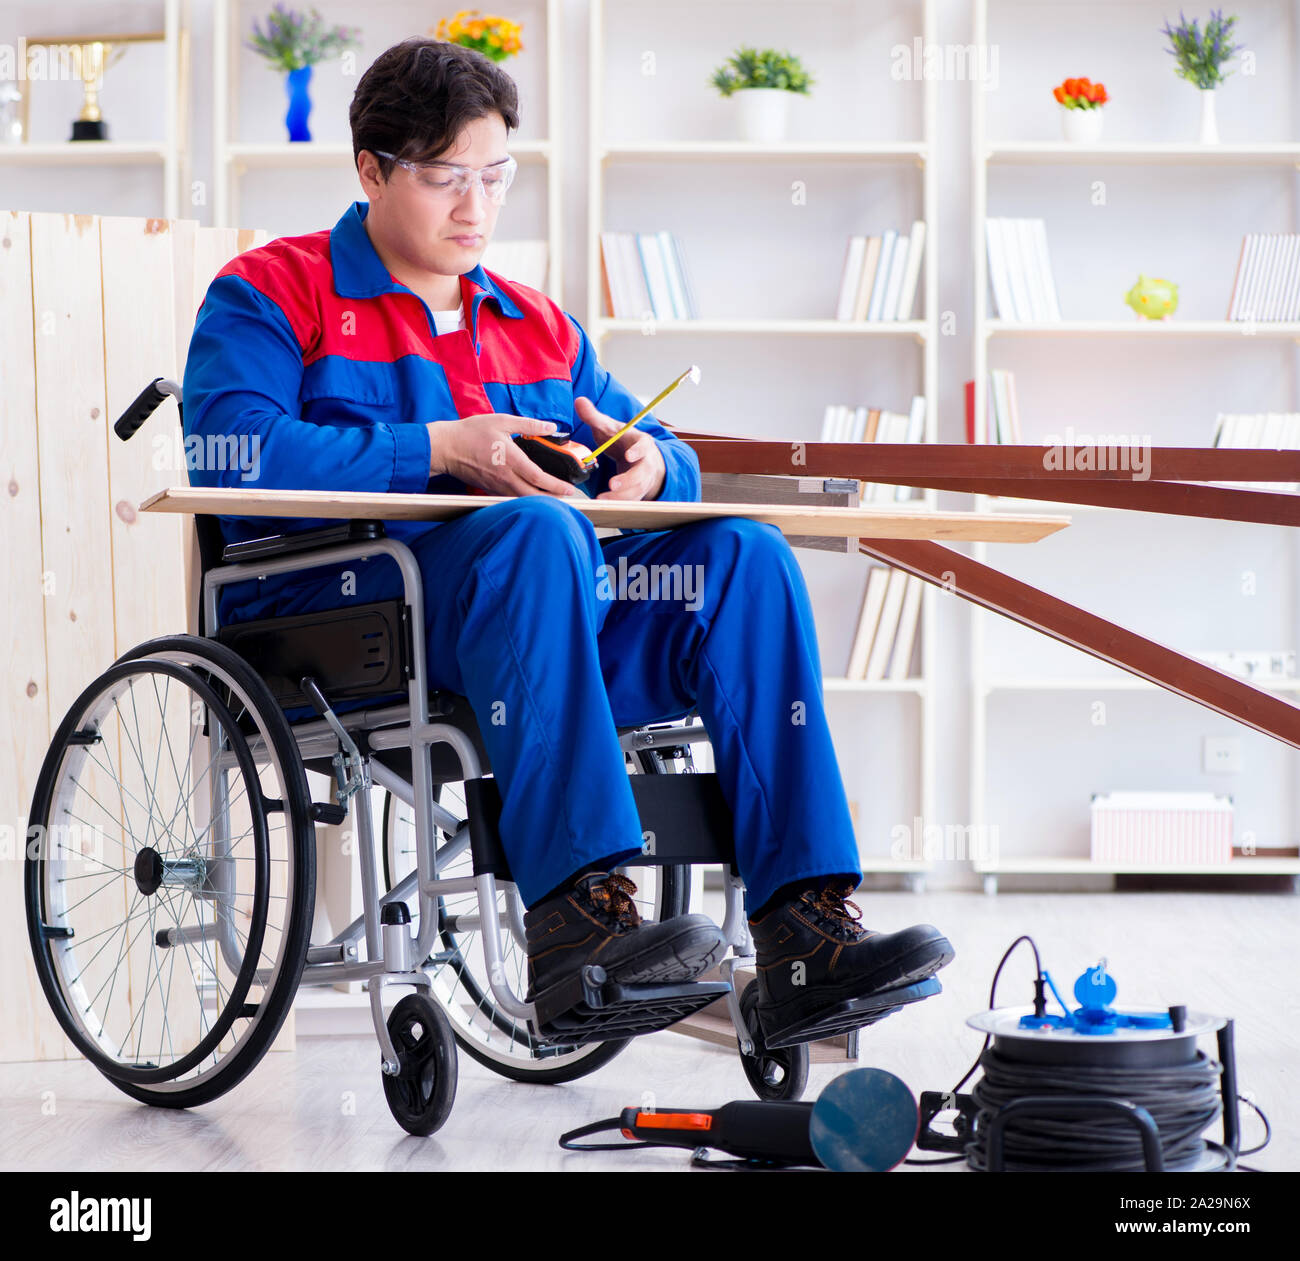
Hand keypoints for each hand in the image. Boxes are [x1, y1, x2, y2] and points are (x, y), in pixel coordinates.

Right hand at [427, 415, 580, 496]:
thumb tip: (550, 426)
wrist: (446, 448)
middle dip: (552, 499)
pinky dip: (524, 499)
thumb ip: (528, 425)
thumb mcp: (502, 421)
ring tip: (554, 499)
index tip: (570, 489)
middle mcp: (505, 477)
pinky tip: (531, 496)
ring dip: (540, 501)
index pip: (538, 478)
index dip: (556, 486)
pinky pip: (511, 498)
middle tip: (568, 499)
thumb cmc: (472, 432)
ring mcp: (497, 486)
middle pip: (533, 496)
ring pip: (522, 499)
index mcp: (511, 460)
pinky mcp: (490, 488)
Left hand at [576, 397, 665, 500]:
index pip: (643, 446)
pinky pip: (630, 501)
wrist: (640, 458)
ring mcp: (643, 480)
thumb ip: (594, 417)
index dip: (638, 451)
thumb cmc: (623, 441)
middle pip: (641, 474)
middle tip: (613, 485)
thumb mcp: (610, 428)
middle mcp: (645, 463)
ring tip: (602, 499)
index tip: (629, 455)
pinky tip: (603, 505)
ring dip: (620, 497)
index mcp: (641, 443)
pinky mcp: (637, 493)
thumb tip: (579, 400)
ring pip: (636, 490)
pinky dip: (618, 504)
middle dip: (628, 481)